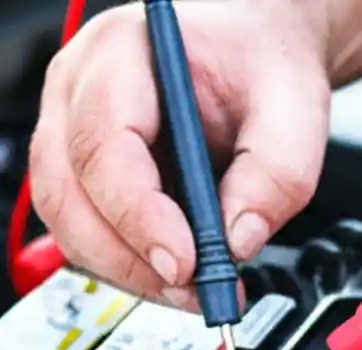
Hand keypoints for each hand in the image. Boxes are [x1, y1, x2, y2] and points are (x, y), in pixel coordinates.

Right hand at [28, 0, 330, 308]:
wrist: (249, 48)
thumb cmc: (256, 58)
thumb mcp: (294, 103)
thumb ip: (279, 171)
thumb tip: (239, 240)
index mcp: (119, 51)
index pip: (103, 144)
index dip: (137, 214)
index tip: (184, 262)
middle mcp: (76, 90)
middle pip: (67, 193)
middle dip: (127, 258)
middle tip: (191, 289)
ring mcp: (66, 132)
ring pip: (67, 223)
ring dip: (125, 270)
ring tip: (191, 288)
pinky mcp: (78, 173)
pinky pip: (81, 233)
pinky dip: (125, 265)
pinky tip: (173, 274)